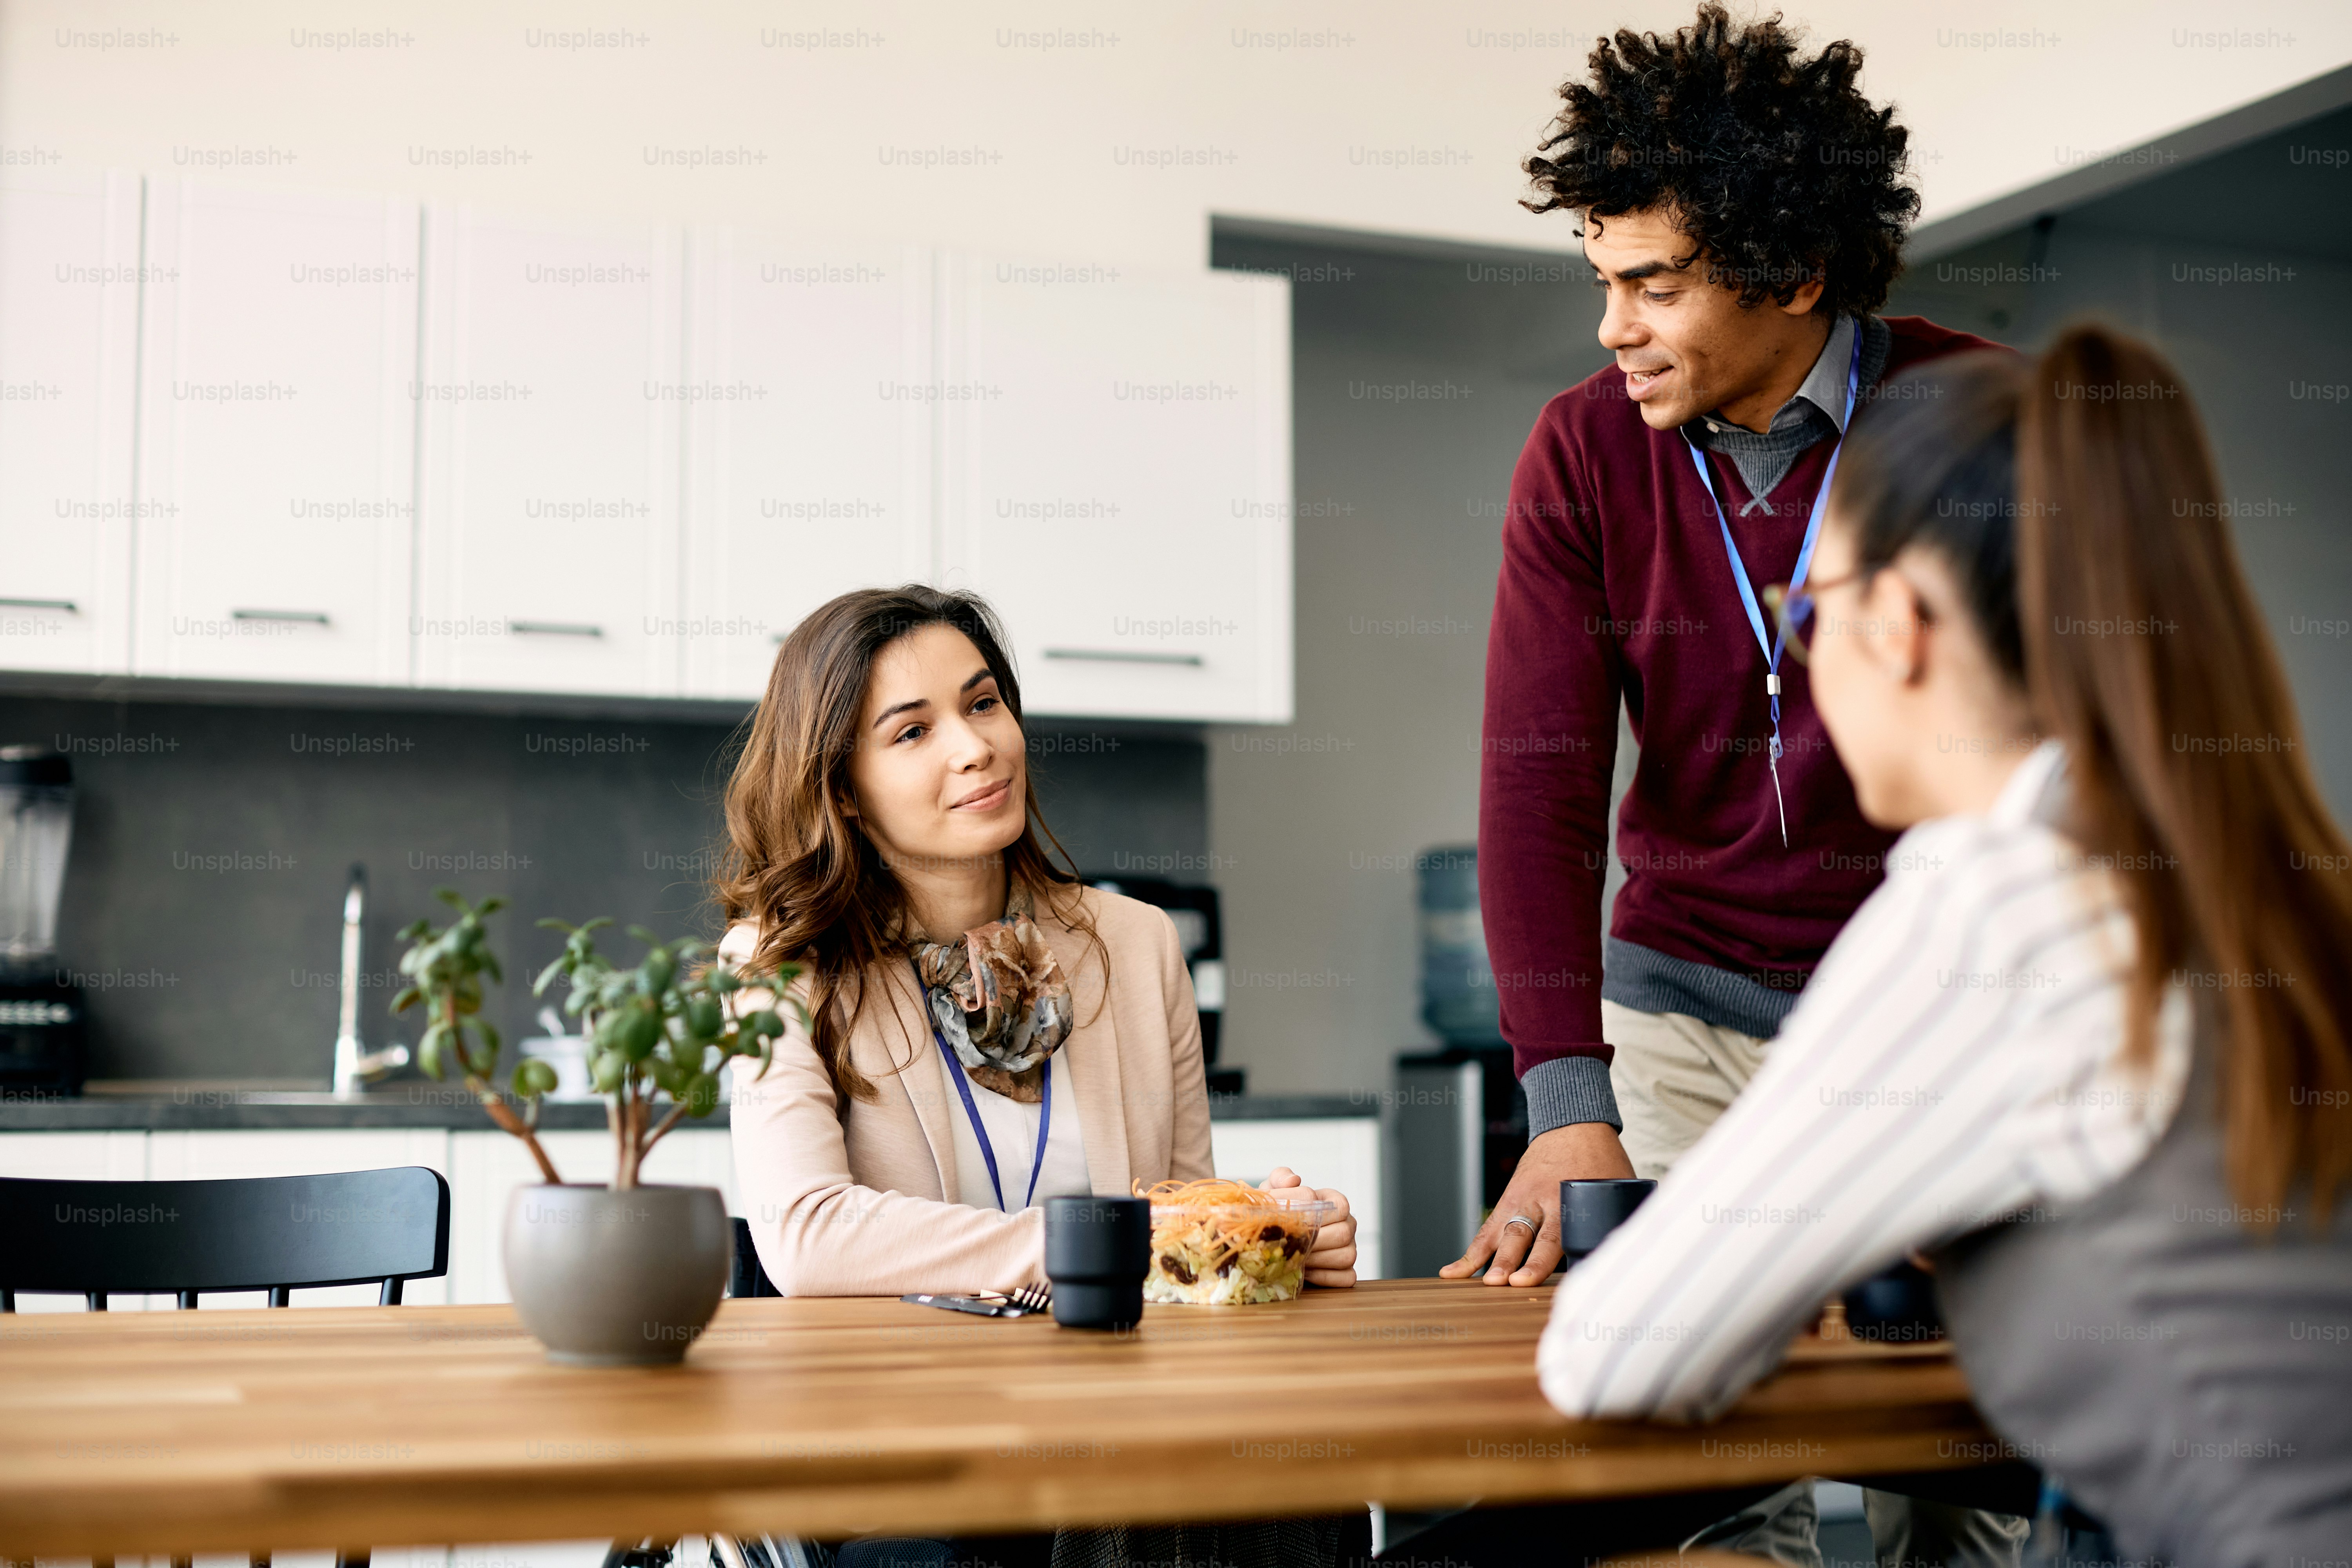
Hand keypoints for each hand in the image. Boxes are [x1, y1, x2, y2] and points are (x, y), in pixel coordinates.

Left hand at [1265, 1166, 1357, 1287]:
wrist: (1271, 1241)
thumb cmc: (1276, 1213)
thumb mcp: (1273, 1192)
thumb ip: (1281, 1178)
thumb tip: (1294, 1180)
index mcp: (1335, 1202)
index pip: (1339, 1206)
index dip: (1314, 1212)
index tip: (1287, 1217)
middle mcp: (1348, 1225)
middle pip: (1343, 1233)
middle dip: (1313, 1240)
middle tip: (1289, 1243)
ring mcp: (1350, 1249)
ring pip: (1346, 1256)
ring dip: (1317, 1259)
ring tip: (1294, 1258)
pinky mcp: (1347, 1273)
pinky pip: (1346, 1278)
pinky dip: (1324, 1277)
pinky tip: (1304, 1271)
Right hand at [1437, 1122, 1635, 1286]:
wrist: (1572, 1125)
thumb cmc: (1600, 1161)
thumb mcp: (1614, 1188)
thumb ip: (1615, 1222)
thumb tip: (1624, 1265)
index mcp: (1567, 1199)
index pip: (1551, 1237)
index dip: (1536, 1263)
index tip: (1522, 1283)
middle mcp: (1538, 1200)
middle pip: (1519, 1235)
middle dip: (1506, 1261)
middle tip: (1495, 1283)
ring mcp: (1518, 1199)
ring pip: (1496, 1232)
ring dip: (1480, 1258)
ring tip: (1461, 1279)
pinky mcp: (1507, 1201)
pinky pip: (1486, 1229)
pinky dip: (1470, 1251)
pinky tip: (1453, 1271)